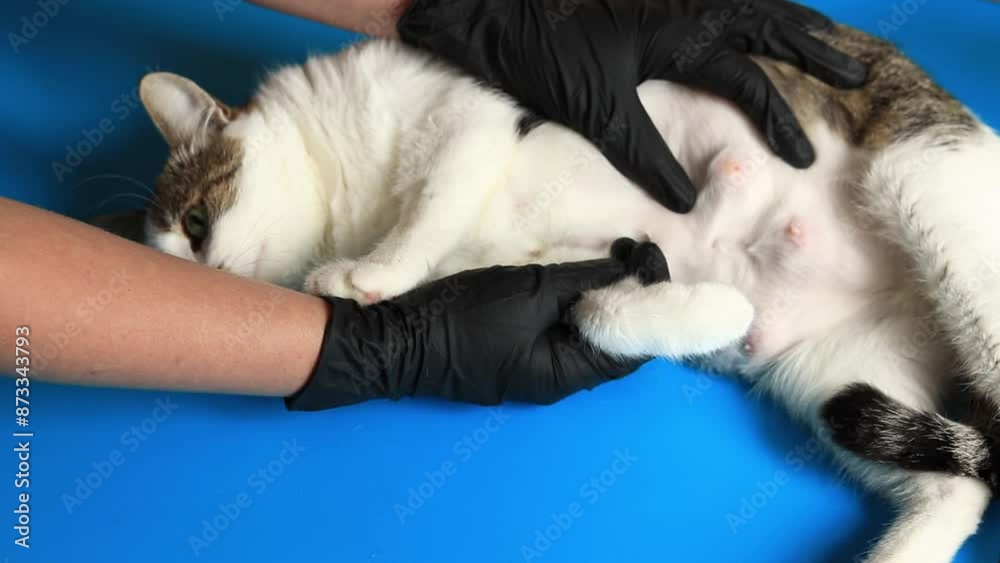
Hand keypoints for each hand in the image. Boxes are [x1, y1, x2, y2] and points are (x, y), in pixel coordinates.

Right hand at [285, 239, 669, 409]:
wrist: (396, 337)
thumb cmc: (466, 318)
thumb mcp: (532, 290)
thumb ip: (584, 279)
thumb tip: (632, 266)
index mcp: (566, 374)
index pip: (630, 348)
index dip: (650, 302)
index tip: (653, 257)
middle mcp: (554, 378)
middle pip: (607, 340)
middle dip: (626, 298)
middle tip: (635, 253)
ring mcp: (530, 368)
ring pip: (579, 331)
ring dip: (596, 296)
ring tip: (610, 257)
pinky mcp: (511, 353)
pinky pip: (553, 329)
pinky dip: (569, 301)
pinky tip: (571, 271)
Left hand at [397, 0, 866, 212]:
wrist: (484, 5)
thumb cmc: (534, 51)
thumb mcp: (594, 107)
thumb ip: (644, 151)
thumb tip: (685, 198)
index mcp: (682, 30)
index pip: (748, 79)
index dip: (777, 120)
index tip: (802, 156)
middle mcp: (685, 5)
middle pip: (768, 22)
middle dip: (814, 47)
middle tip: (854, 73)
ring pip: (746, 4)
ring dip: (785, 22)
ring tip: (820, 40)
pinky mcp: (648, 2)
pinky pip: (713, 5)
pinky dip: (744, 15)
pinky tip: (750, 25)